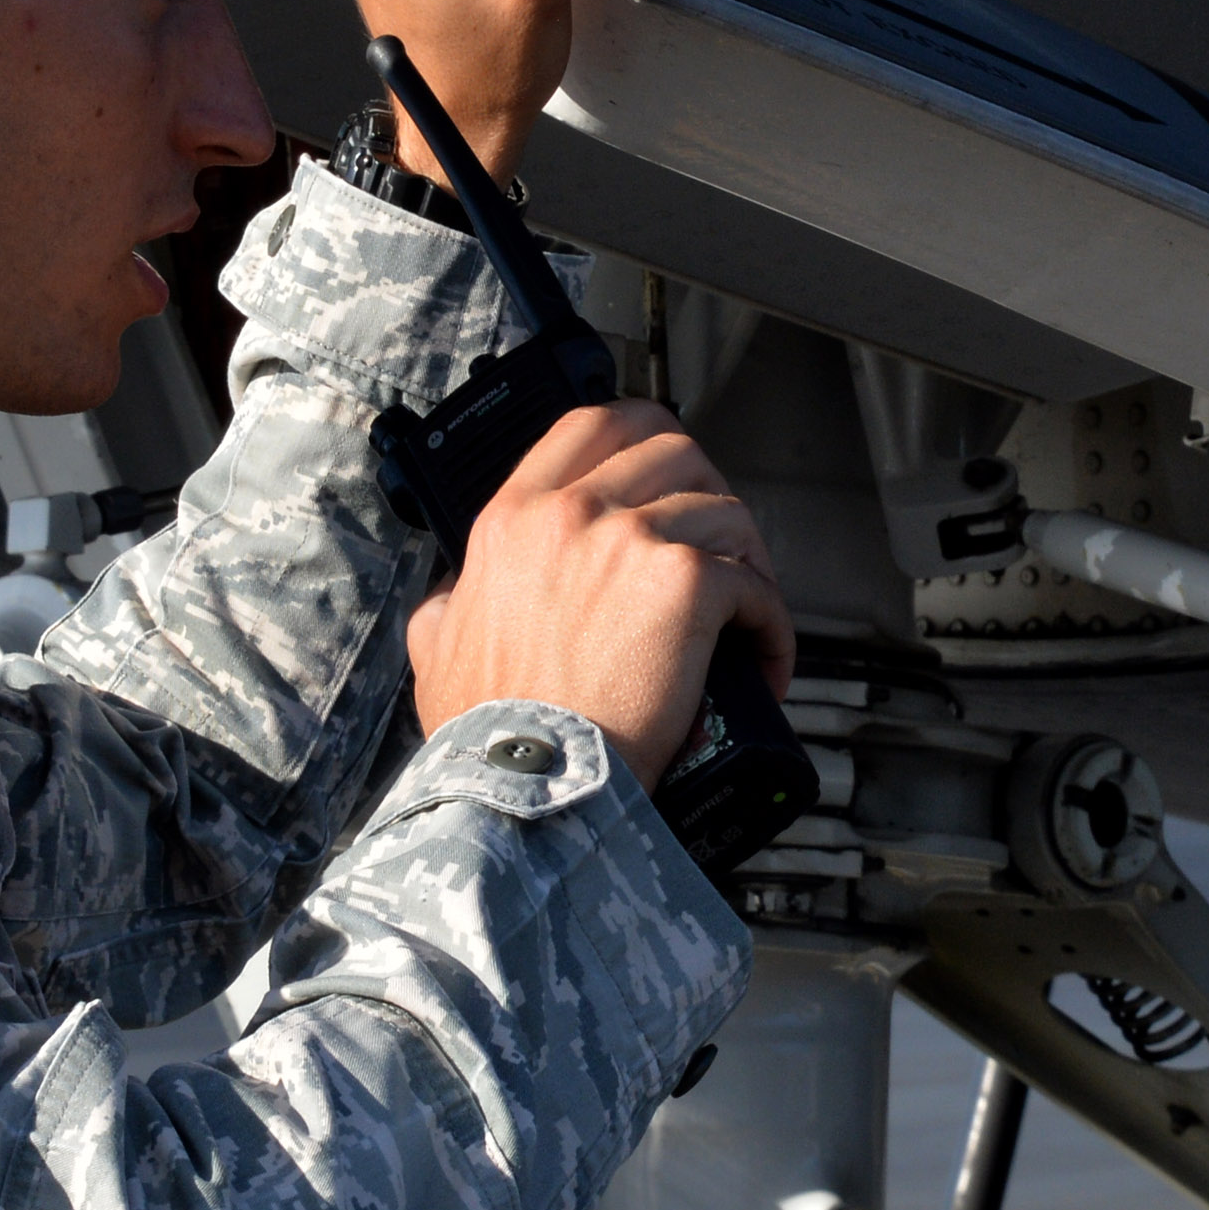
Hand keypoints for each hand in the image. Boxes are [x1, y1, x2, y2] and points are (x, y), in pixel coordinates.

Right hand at [406, 402, 795, 790]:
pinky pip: (754, 584)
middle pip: (675, 452)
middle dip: (710, 494)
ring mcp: (630, 540)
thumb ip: (451, 597)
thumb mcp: (437, 645)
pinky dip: (771, 624)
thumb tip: (461, 588)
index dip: (646, 438)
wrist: (528, 784)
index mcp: (514, 517)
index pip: (593, 424)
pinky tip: (763, 662)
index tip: (670, 475)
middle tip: (719, 548)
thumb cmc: (489, 734)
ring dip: (748, 564)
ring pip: (726, 514)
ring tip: (746, 621)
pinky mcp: (685, 584)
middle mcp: (572, 512)